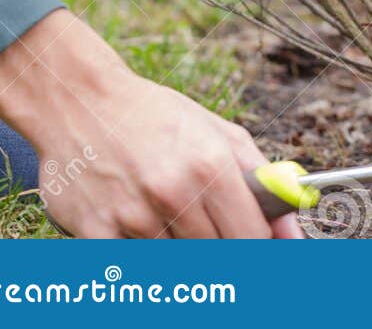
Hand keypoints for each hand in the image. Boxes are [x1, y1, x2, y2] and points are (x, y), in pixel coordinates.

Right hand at [0, 11, 303, 238]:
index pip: (252, 239)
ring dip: (178, 248)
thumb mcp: (215, 131)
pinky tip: (136, 226)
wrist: (78, 101)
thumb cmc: (154, 117)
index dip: (261, 252)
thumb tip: (293, 231)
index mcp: (209, 164)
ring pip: (176, 266)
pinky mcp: (97, 235)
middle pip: (218, 259)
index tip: (261, 254)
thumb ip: (260, 179)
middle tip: (209, 231)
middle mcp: (174, 192)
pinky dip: (142, 254)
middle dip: (221, 251)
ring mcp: (133, 217)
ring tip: (165, 215)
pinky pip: (134, 269)